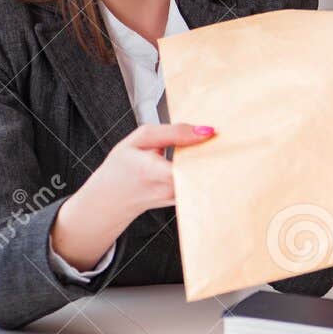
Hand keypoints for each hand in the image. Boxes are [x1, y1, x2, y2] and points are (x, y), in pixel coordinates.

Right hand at [51, 122, 216, 268]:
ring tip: (207, 147)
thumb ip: (173, 132)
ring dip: (211, 161)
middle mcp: (169, 190)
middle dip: (217, 153)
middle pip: (206, 170)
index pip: (193, 163)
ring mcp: (178, 199)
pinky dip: (204, 171)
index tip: (220, 135)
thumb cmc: (122, 168)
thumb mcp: (139, 140)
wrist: (110, 199)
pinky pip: (202, 184)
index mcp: (154, 171)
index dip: (212, 148)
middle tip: (221, 138)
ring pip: (206, 178)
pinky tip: (199, 161)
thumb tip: (204, 131)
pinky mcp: (184, 203)